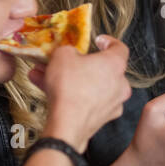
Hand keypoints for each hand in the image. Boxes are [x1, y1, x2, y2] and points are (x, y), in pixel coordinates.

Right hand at [37, 35, 131, 151]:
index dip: (108, 41)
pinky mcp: (103, 118)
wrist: (68, 125)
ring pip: (90, 85)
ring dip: (69, 79)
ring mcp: (113, 103)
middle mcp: (120, 84)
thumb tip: (68, 52)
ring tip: (43, 74)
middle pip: (101, 69)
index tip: (98, 40)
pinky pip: (87, 101)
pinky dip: (71, 95)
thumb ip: (67, 49)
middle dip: (78, 63)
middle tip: (61, 60)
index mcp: (116, 64)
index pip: (119, 48)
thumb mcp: (62, 55)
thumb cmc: (70, 87)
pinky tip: (48, 91)